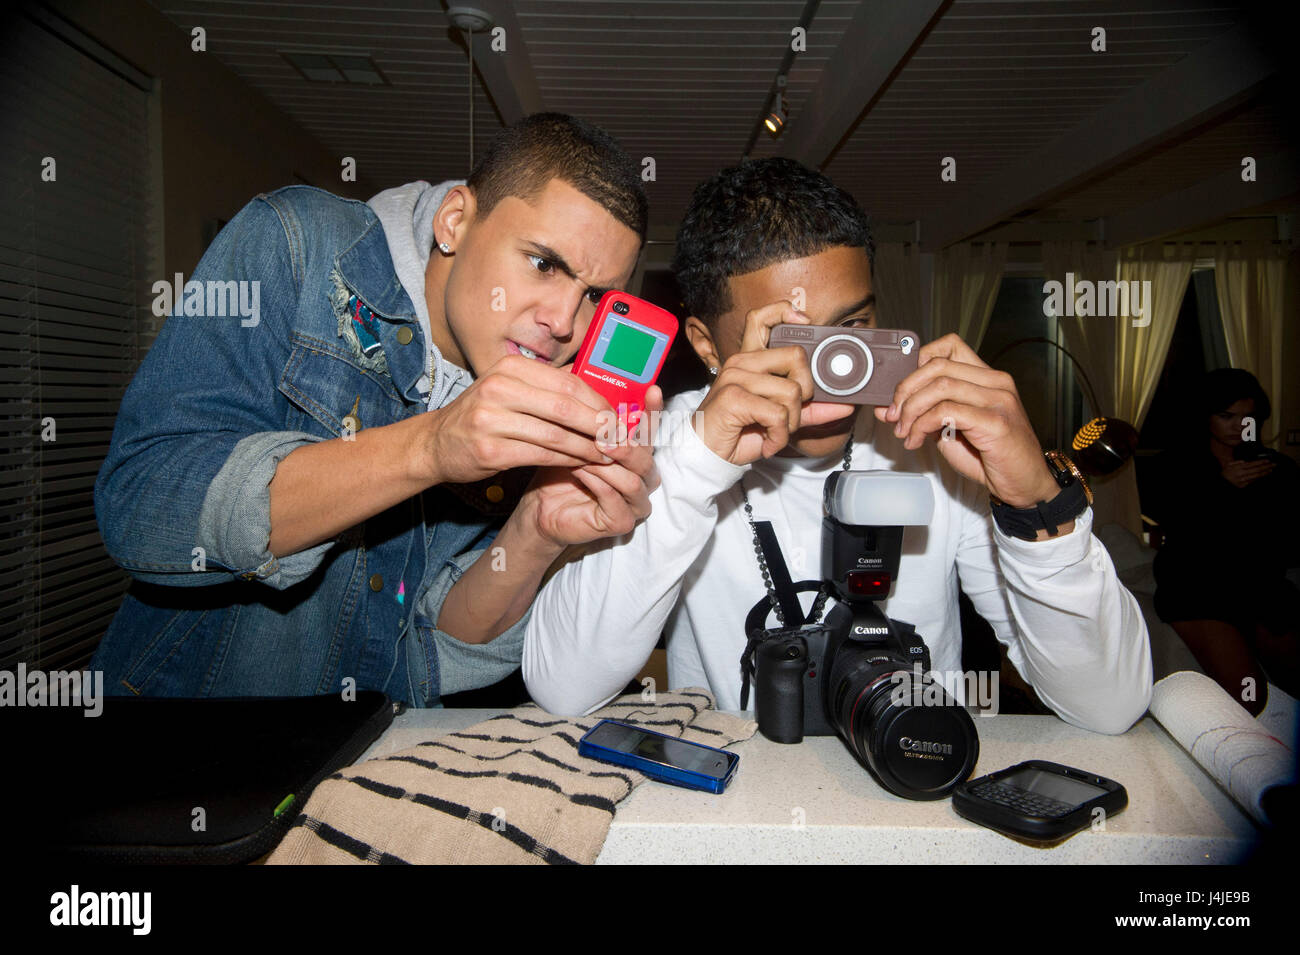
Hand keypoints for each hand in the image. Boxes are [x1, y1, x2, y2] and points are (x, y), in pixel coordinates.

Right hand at [419, 355, 615, 484]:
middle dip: (599, 425)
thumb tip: (597, 391)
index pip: (568, 382)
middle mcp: (500, 388)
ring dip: (587, 447)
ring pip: (556, 434)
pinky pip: (541, 456)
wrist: (437, 443)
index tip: (618, 416)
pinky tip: (582, 464)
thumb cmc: (483, 416)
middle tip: (620, 438)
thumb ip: (547, 387)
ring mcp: (492, 419)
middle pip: (565, 406)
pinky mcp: (490, 450)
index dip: (598, 401)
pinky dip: (567, 461)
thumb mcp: (510, 388)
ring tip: (607, 455)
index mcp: (510, 368)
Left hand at [521, 386, 663, 548]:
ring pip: (632, 479)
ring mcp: (636, 502)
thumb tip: (583, 371)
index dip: (653, 411)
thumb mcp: (572, 434)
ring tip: (583, 452)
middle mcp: (643, 477)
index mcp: (636, 453)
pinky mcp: (622, 523)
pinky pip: (615, 500)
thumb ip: (585, 411)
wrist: (541, 505)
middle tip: (606, 431)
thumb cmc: (558, 467)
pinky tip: (579, 470)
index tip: (652, 389)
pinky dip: (597, 483)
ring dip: (606, 464)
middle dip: (626, 443)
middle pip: (647, 457)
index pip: (651, 430)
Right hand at [692, 302, 854, 464]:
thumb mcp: (780, 420)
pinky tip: (767, 444)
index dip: (784, 312)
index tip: (804, 322)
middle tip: (788, 414)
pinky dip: (779, 436)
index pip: (761, 318)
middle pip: (796, 356)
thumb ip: (810, 409)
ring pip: (791, 391)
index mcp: (750, 360)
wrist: (709, 458)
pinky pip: (778, 414)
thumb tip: (845, 405)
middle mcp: (741, 362)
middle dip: (805, 392)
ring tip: (774, 433)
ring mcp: (735, 377)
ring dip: (790, 423)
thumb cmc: (739, 435)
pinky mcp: (733, 397)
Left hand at [874, 333, 1057, 507]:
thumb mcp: (950, 430)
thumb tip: (889, 408)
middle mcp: (996, 382)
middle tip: (895, 415)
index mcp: (987, 378)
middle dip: (905, 390)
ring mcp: (999, 400)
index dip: (917, 362)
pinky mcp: (996, 422)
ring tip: (905, 432)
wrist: (1024, 484)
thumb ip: (924, 414)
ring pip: (940, 386)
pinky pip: (947, 412)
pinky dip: (922, 426)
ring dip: (912, 411)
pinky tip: (917, 440)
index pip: (949, 346)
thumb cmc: (991, 457)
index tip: (901, 389)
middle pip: (937, 366)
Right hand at [1221, 458, 1274, 488]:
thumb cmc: (1225, 474)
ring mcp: (1243, 480)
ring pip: (1256, 476)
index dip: (1261, 462)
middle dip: (1266, 467)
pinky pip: (1253, 481)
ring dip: (1264, 473)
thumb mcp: (1228, 465)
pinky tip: (1263, 475)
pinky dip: (1259, 478)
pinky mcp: (1244, 485)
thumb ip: (1236, 462)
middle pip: (1256, 470)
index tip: (1267, 460)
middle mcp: (1242, 474)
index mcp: (1238, 468)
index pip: (1252, 464)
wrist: (1221, 484)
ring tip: (1271, 470)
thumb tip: (1244, 461)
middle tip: (1273, 464)